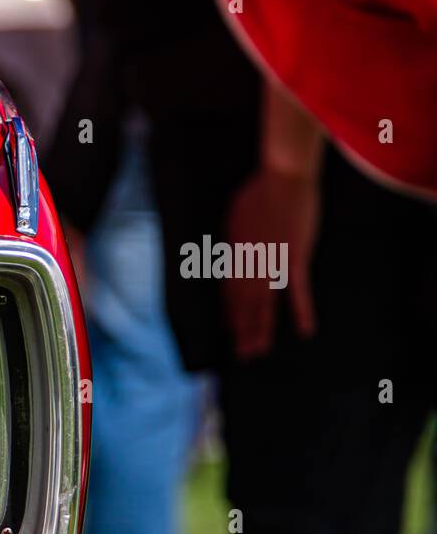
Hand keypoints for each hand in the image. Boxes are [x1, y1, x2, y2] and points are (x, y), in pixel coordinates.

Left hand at [223, 167, 319, 359]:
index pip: (228, 292)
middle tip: (242, 354)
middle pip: (242, 304)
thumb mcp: (234, 220)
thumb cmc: (257, 193)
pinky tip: (305, 330)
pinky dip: (301, 312)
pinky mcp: (294, 260)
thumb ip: (234, 243)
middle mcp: (247, 266)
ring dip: (260, 329)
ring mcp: (271, 265)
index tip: (228, 330)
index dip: (229, 313)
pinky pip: (298, 291)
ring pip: (263, 304)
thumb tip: (232, 257)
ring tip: (258, 351)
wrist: (282, 178)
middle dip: (241, 330)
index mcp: (232, 257)